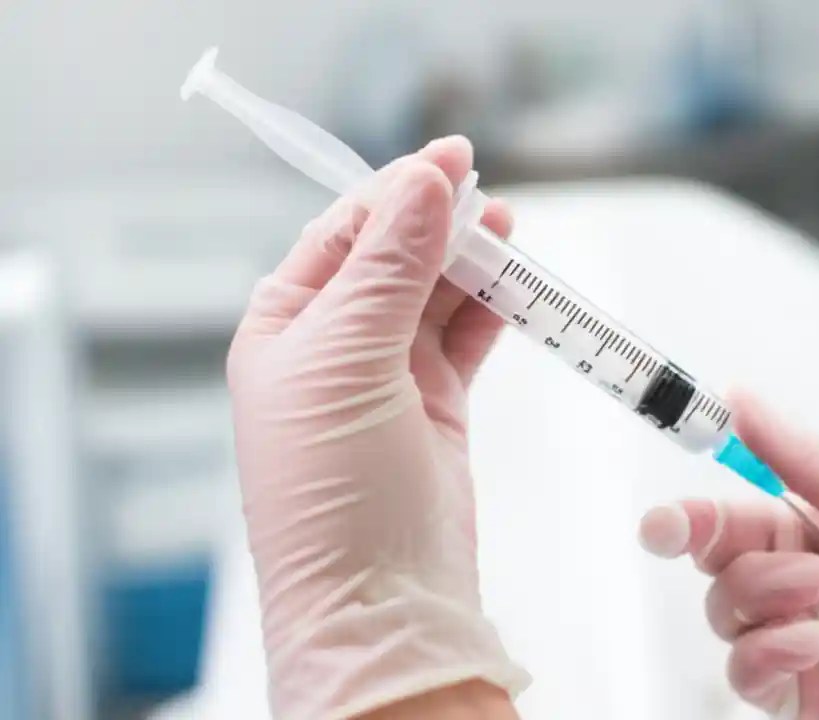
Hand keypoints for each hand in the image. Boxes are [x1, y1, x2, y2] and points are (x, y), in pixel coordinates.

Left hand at [227, 137, 527, 719]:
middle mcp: (332, 349)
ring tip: (508, 228)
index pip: (341, 235)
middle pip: (392, 258)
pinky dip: (490, 307)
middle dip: (436, 223)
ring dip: (469, 261)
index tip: (450, 159)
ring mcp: (387, 379)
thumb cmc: (333, 492)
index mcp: (284, 328)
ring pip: (434, 295)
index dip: (394, 192)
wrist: (380, 601)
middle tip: (486, 193)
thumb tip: (420, 183)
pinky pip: (465, 338)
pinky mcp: (437, 407)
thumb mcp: (347, 358)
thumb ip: (388, 265)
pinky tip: (512, 282)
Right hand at [640, 393, 818, 718]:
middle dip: (733, 561)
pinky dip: (767, 656)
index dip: (686, 518)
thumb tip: (734, 397)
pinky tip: (815, 641)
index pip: (723, 521)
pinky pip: (754, 679)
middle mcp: (800, 587)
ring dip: (757, 604)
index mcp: (811, 530)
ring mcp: (807, 645)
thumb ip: (798, 455)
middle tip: (805, 562)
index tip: (667, 520)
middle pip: (716, 572)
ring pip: (728, 624)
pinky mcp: (818, 698)